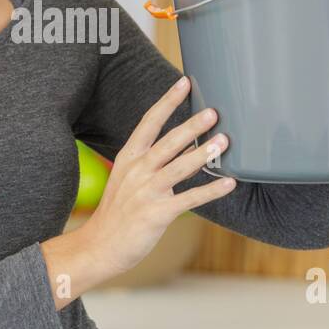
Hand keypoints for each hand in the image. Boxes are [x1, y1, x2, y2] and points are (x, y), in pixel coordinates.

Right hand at [79, 76, 236, 277]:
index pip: (149, 122)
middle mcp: (137, 171)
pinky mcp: (157, 214)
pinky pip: (189, 199)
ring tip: (224, 141)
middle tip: (213, 112)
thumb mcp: (128, 179)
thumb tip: (187, 145)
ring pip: (179, 168)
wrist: (100, 246)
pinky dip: (211, 190)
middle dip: (191, 126)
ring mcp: (146, 192)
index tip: (184, 82)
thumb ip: (154, 162)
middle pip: (167, 142)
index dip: (168, 101)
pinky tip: (229, 183)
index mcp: (129, 158)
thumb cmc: (118, 212)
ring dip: (203, 154)